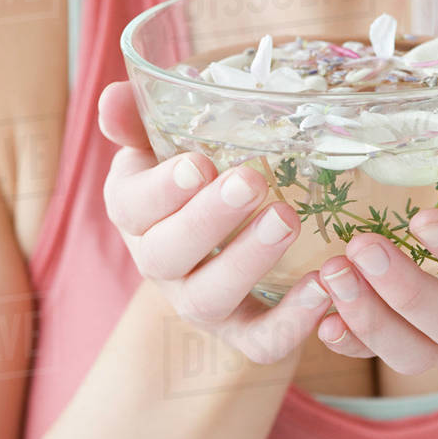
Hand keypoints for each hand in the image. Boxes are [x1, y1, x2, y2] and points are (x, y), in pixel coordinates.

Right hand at [97, 80, 332, 364]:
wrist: (223, 237)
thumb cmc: (197, 174)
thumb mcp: (164, 142)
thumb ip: (140, 120)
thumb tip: (113, 97)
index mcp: (137, 212)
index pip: (133, 206)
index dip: (162, 190)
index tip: (198, 164)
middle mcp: (160, 263)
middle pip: (168, 254)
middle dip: (209, 218)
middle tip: (251, 182)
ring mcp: (200, 302)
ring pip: (210, 298)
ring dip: (247, 261)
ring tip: (288, 219)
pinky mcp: (244, 332)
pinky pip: (262, 341)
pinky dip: (292, 321)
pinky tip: (324, 286)